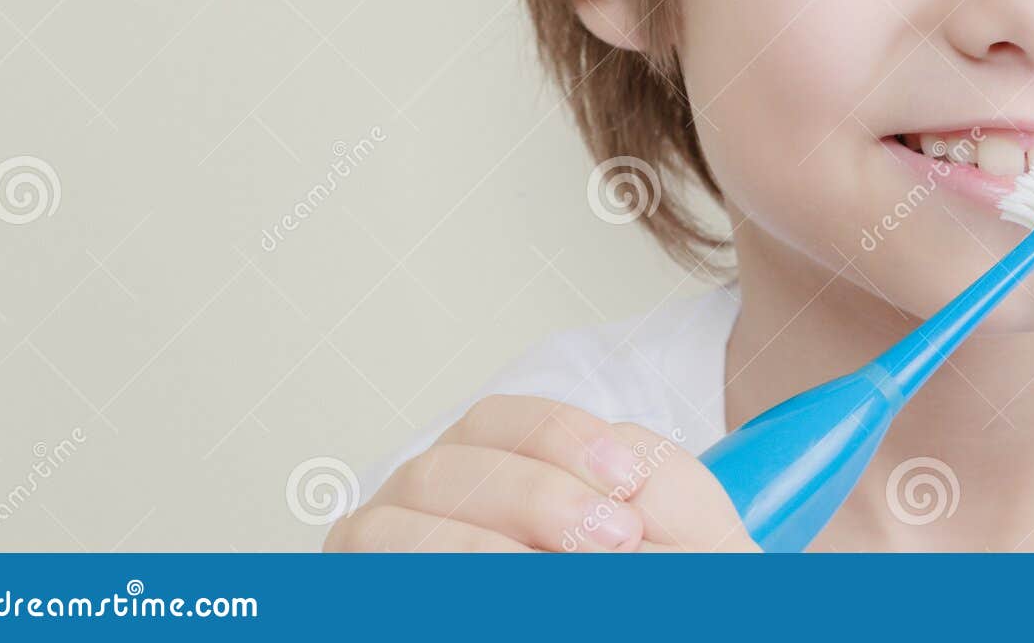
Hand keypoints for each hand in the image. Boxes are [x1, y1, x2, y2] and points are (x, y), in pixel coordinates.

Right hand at [323, 395, 758, 552]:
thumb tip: (617, 496)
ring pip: (393, 526)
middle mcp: (431, 495)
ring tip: (553, 582)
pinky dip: (428, 573)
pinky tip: (493, 593)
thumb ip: (652, 483)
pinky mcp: (364, 591)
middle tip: (615, 540)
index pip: (500, 421)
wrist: (656, 612)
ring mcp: (388, 545)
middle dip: (534, 497)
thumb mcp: (669, 523)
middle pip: (445, 466)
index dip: (559, 439)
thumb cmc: (649, 577)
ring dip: (476, 549)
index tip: (629, 482)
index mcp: (495, 459)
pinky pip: (368, 571)